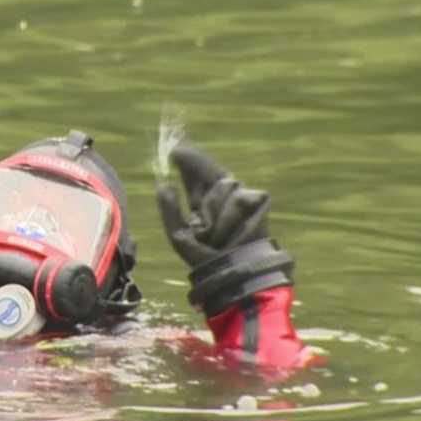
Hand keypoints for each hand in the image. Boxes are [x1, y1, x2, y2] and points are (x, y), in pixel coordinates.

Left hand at [156, 144, 290, 316]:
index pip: (195, 175)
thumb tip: (163, 184)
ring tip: (217, 234)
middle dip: (198, 170)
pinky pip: (238, 198)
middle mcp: (223, 197)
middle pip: (209, 172)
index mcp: (204, 203)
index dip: (188, 159)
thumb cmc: (205, 259)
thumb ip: (170, 210)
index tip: (175, 148)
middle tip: (191, 186)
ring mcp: (242, 197)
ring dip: (215, 212)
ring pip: (222, 186)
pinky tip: (231, 233)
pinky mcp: (258, 200)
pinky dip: (229, 218)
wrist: (232, 273)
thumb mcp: (179, 235)